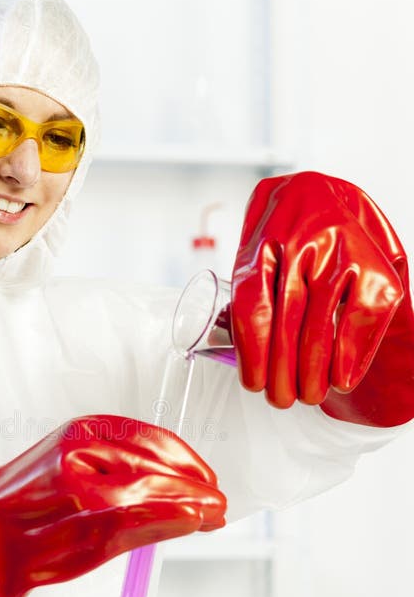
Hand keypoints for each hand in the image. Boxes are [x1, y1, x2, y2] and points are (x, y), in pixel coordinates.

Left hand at [231, 171, 413, 425]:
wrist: (332, 196)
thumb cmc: (285, 241)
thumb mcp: (257, 253)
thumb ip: (245, 294)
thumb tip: (221, 347)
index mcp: (262, 239)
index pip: (252, 301)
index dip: (253, 350)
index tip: (254, 384)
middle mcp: (301, 240)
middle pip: (286, 318)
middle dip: (282, 370)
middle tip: (280, 400)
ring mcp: (340, 250)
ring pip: (321, 322)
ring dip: (313, 370)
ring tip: (308, 397)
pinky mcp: (374, 266)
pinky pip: (359, 318)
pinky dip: (350, 355)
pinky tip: (341, 380)